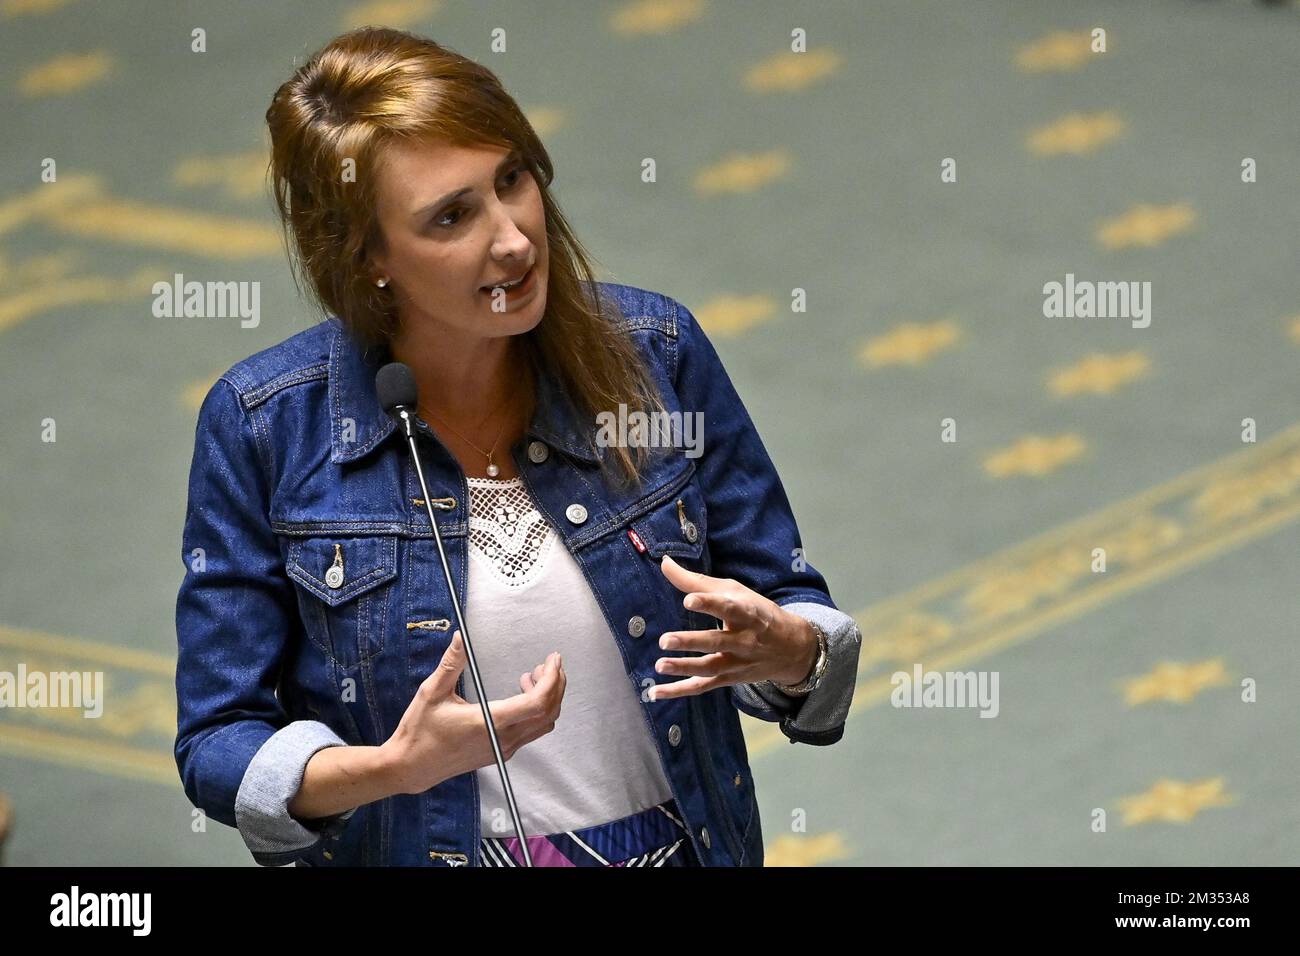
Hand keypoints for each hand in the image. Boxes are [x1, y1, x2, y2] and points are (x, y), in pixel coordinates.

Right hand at [381, 630, 565, 794]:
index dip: (552, 679)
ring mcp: (504, 748)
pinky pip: (532, 731)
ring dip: (548, 698)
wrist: (412, 767)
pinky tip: (520, 694)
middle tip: (549, 663)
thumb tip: (460, 637)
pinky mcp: (501, 752)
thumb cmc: (420, 732)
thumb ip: (451, 663)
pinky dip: (537, 710)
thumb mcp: (432, 692)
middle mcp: (503, 739)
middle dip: (556, 684)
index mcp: (490, 722)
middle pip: (548, 712)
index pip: (537, 703)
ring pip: (543, 724)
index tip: (552, 659)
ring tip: (533, 676)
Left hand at [650, 555, 818, 700]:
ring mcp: (737, 662)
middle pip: (716, 642)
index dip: (709, 603)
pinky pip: (702, 686)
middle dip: (691, 641)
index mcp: (746, 612)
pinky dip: (679, 691)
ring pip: (709, 667)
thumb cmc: (757, 612)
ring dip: (684, 668)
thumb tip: (664, 563)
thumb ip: (697, 581)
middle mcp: (743, 640)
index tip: (689, 600)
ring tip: (660, 664)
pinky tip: (656, 692)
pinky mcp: (729, 678)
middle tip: (665, 640)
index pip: (727, 607)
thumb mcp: (734, 592)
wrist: (792, 647)